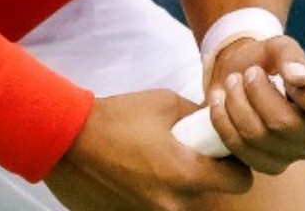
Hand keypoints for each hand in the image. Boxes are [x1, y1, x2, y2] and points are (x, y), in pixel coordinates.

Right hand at [45, 90, 251, 210]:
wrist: (64, 139)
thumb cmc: (116, 118)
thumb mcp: (164, 103)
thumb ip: (196, 115)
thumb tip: (214, 122)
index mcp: (186, 175)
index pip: (239, 182)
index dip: (235, 165)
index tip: (221, 154)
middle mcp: (173, 204)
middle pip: (206, 194)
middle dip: (198, 174)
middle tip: (180, 151)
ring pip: (177, 202)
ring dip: (171, 184)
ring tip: (148, 160)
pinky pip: (148, 206)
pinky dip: (145, 192)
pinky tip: (128, 172)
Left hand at [202, 35, 304, 175]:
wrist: (239, 73)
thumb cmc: (267, 60)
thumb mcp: (279, 47)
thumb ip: (291, 56)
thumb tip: (300, 77)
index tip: (283, 76)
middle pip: (285, 125)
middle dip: (258, 93)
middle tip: (249, 72)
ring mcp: (294, 154)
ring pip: (257, 136)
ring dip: (236, 103)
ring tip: (232, 82)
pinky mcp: (267, 164)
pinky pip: (240, 149)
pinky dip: (223, 121)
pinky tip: (219, 100)